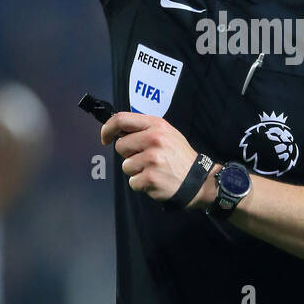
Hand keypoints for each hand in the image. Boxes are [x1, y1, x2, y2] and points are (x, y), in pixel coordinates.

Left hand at [101, 112, 217, 208]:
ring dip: (136, 171)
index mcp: (157, 126)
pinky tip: (156, 180)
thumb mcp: (168, 133)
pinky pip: (132, 182)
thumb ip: (145, 129)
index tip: (105, 138)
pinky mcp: (150, 178)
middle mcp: (154, 140)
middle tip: (145, 158)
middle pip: (120, 146)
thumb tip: (118, 131)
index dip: (108, 128)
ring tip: (154, 170)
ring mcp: (152, 159)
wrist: (198, 180)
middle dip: (128, 154)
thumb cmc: (179, 156)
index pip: (121, 119)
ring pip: (125, 166)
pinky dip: (141, 184)